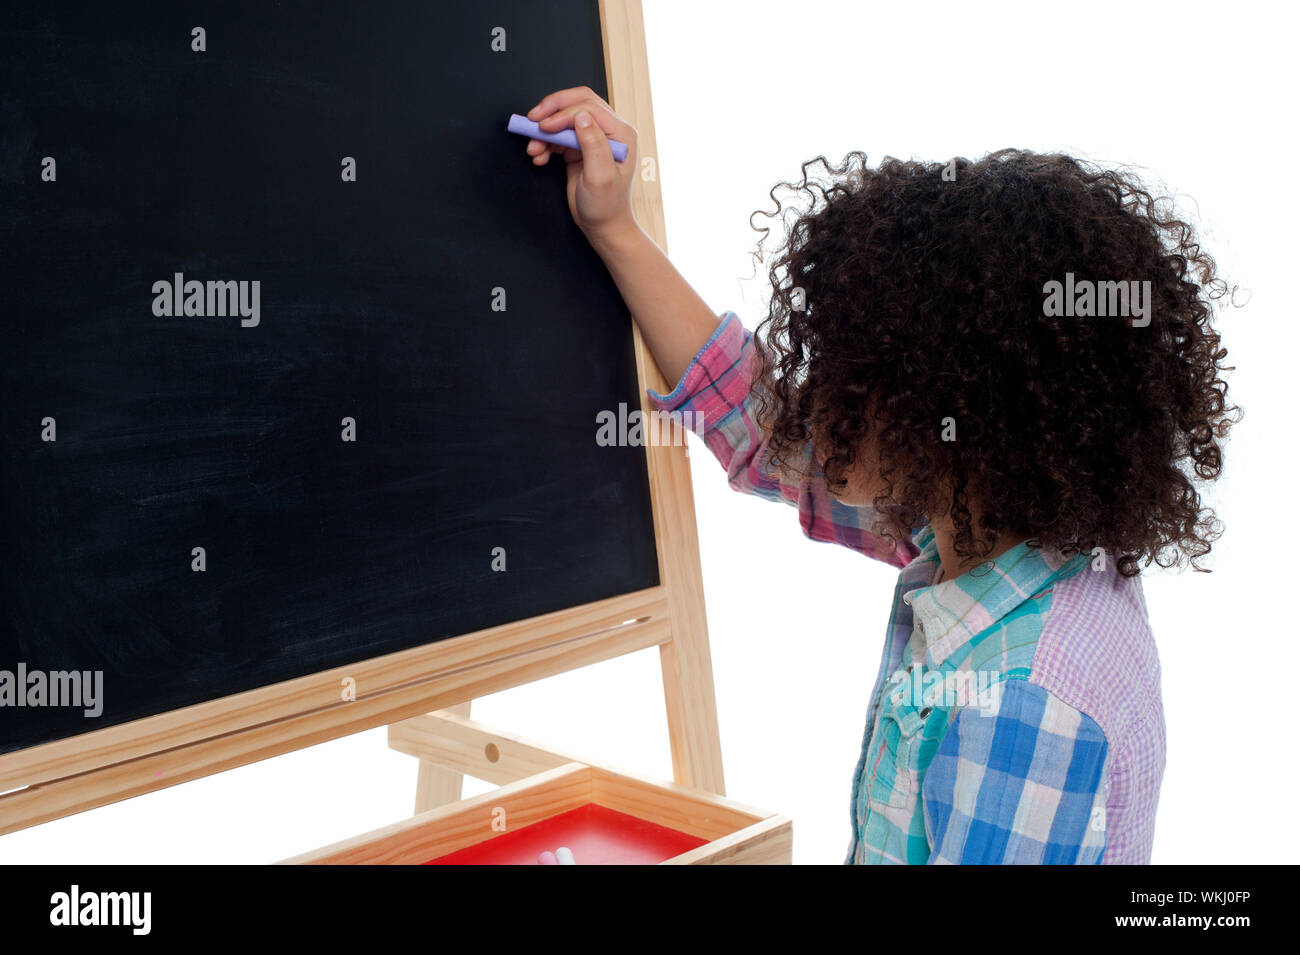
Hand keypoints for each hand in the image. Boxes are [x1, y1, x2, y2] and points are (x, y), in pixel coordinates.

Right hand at [523, 87, 638, 242]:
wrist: (602, 225)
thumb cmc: (606, 206)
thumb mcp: (600, 177)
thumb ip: (593, 144)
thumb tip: (581, 117)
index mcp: (621, 134)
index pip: (588, 107)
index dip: (562, 113)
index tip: (543, 126)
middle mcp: (609, 131)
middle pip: (576, 104)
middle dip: (550, 112)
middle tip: (531, 121)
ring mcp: (593, 138)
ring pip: (563, 120)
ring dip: (544, 132)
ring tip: (534, 149)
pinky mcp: (579, 147)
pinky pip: (558, 135)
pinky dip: (545, 143)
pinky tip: (539, 156)